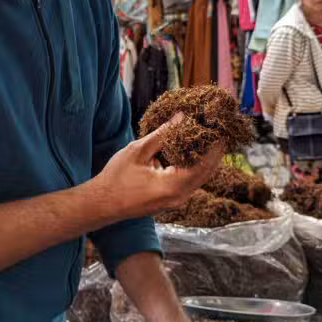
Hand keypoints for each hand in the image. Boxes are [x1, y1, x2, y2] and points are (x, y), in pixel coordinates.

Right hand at [94, 118, 224, 221]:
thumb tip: (182, 117)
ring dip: (206, 159)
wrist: (103, 204)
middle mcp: (179, 197)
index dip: (214, 146)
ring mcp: (176, 201)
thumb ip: (162, 135)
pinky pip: (191, 182)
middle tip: (217, 130)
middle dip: (214, 151)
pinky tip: (193, 152)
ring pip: (200, 178)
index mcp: (172, 186)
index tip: (218, 129)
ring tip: (208, 138)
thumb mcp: (138, 151)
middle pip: (207, 172)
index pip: (204, 164)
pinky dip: (195, 166)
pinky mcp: (172, 201)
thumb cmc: (116, 178)